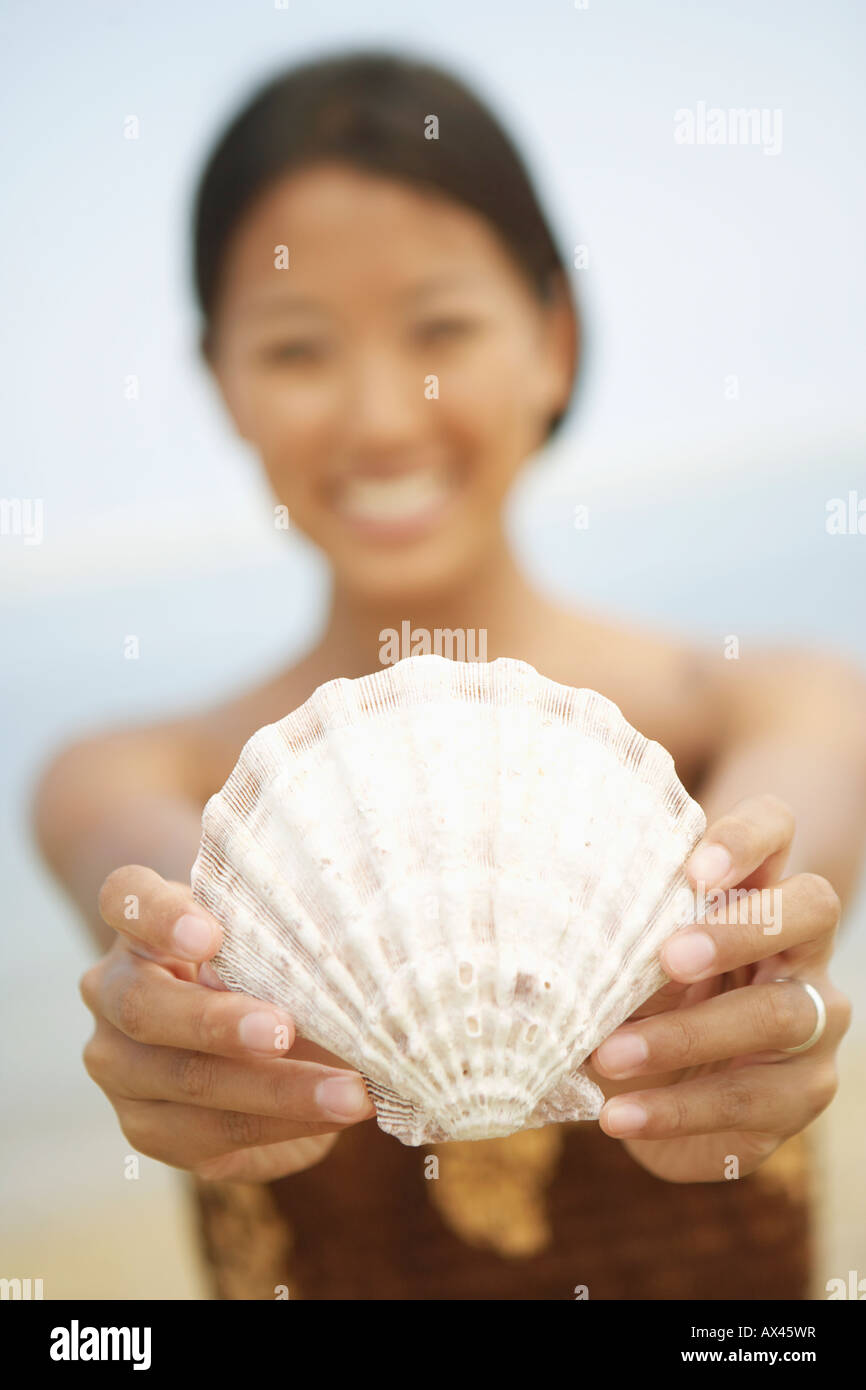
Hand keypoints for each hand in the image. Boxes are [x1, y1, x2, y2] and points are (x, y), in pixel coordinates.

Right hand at [80, 865, 375, 1182]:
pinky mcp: (150, 1129)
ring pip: (186, 1082)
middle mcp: (113, 993)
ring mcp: (121, 1067)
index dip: (162, 918)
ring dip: (275, 1092)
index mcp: (139, 927)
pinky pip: (213, 1135)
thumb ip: (286, 944)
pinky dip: (283, 1125)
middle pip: (145, 1008)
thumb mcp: (273, 940)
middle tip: (283, 1030)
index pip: (128, 901)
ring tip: (348, 1095)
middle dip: (218, 1024)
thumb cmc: (269, 964)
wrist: (251, 1034)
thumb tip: (355, 964)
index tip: (209, 934)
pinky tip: (333, 1117)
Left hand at [587, 794, 850, 1182]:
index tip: (694, 870)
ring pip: (781, 1015)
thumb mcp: (614, 967)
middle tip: (669, 958)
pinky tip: (619, 1115)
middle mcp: (798, 947)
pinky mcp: (801, 1093)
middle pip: (810, 909)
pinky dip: (677, 1109)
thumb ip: (604, 938)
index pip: (775, 830)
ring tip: (609, 1056)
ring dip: (688, 1036)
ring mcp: (814, 1020)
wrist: (655, 1107)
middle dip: (740, 931)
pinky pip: (753, 1100)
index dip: (747, 839)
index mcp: (753, 891)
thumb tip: (531, 932)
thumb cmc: (630, 1008)